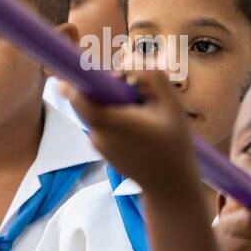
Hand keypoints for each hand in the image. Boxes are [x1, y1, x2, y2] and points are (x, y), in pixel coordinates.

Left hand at [60, 69, 195, 192]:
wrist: (170, 185)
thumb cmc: (174, 145)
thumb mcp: (173, 107)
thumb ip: (153, 80)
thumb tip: (130, 64)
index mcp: (114, 123)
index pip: (79, 98)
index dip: (76, 80)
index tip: (82, 67)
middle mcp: (100, 135)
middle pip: (87, 101)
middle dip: (103, 88)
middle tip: (131, 89)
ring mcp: (98, 145)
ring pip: (94, 112)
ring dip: (110, 103)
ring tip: (141, 109)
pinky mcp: (102, 150)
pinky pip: (100, 124)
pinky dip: (113, 117)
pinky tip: (137, 124)